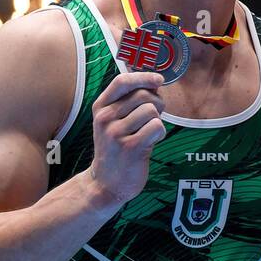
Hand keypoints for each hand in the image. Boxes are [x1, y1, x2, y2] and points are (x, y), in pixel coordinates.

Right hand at [87, 71, 166, 204]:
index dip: (143, 77)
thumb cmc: (116, 148)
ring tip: (147, 134)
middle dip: (157, 104)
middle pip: (143, 95)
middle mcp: (105, 118)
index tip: (159, 80)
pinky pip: (157, 127)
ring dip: (157, 121)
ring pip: (152, 111)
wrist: (105, 184)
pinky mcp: (130, 147)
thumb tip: (155, 81)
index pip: (122, 81)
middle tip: (153, 119)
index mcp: (100, 108)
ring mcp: (116, 133)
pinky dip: (160, 134)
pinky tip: (150, 143)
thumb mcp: (113, 121)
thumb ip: (129, 101)